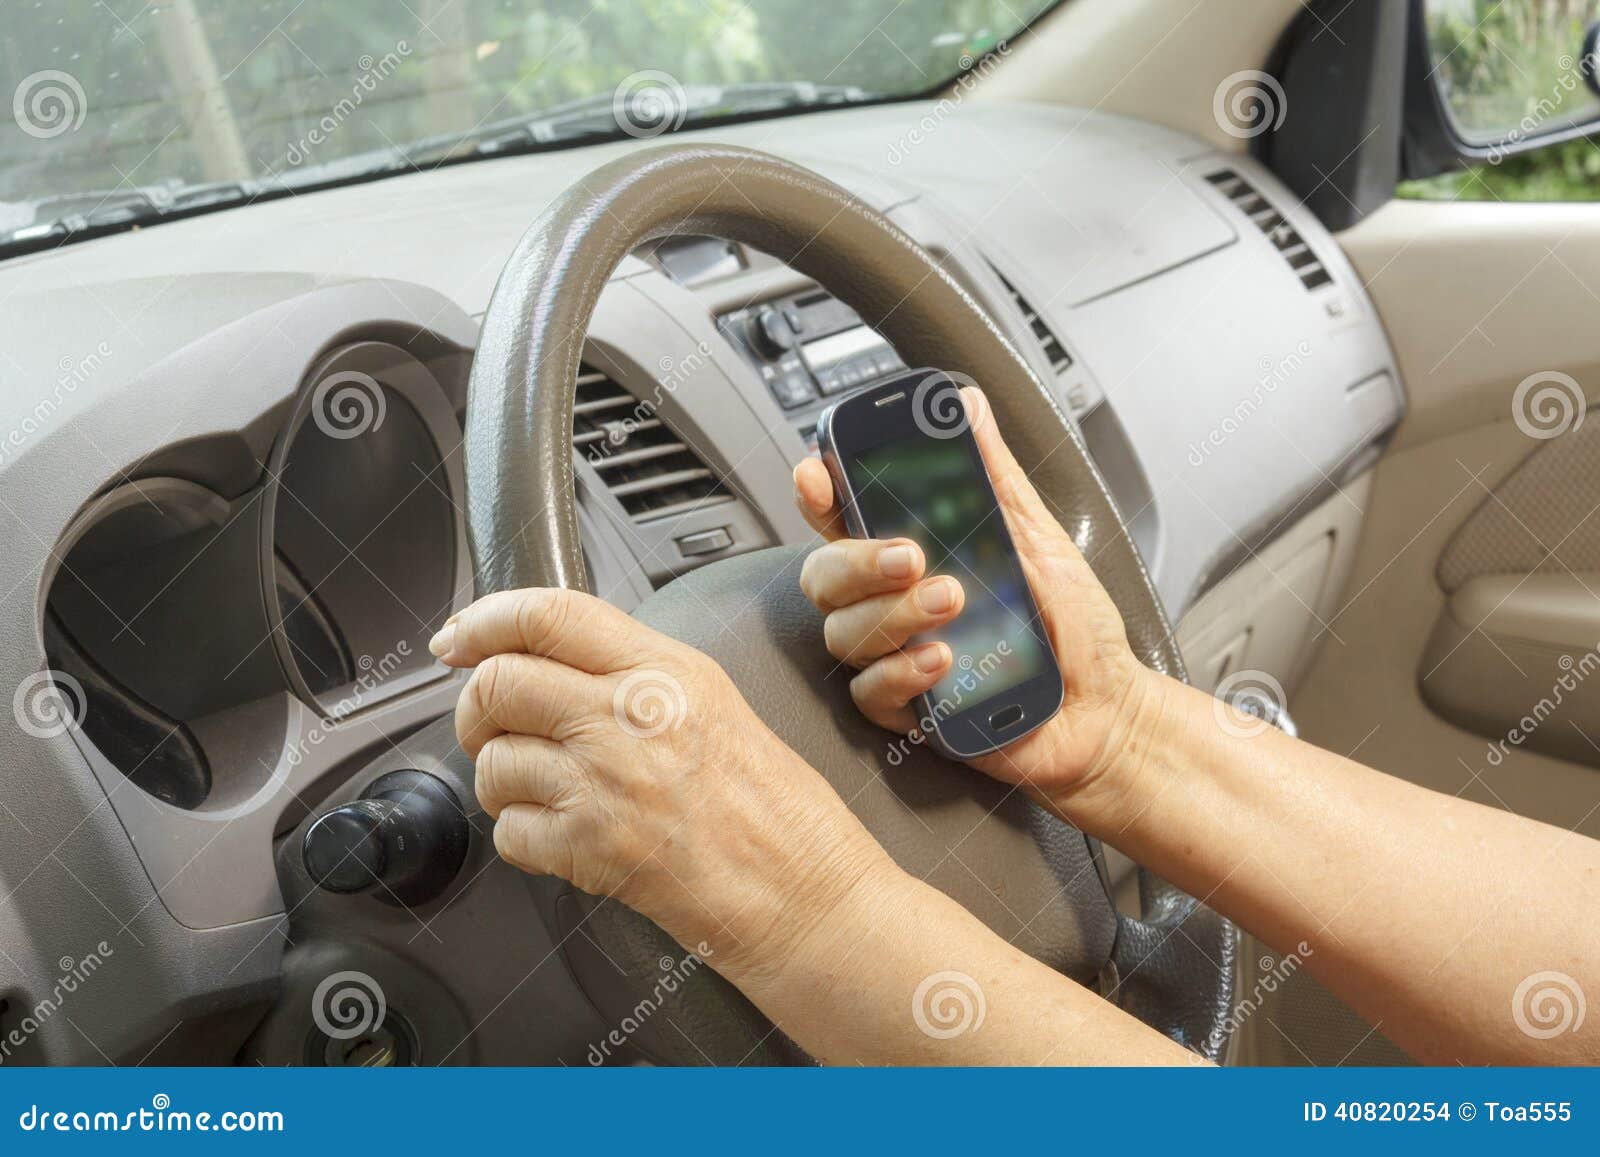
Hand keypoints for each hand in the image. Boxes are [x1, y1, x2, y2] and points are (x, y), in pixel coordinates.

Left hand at [432, 588, 896, 971]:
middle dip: (476, 708)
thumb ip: (632, 670)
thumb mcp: (712, 700)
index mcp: (664, 669)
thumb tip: (546, 655)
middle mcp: (631, 716)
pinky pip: (508, 832)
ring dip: (501, 780)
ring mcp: (607, 783)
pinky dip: (522, 837)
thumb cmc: (770, 805)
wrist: (802, 889)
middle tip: (493, 726)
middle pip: (498, 682)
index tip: (456, 638)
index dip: (483, 619)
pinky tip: (564, 836)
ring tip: (545, 791)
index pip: (548, 613)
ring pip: (492, 759)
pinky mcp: (592, 848)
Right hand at [793, 387, 1159, 818]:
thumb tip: (965, 406)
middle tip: (911, 555)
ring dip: (892, 614)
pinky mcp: (908, 712)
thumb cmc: (1073, 627)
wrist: (1107, 708)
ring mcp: (894, 657)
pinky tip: (943, 659)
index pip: (842, 517)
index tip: (818, 476)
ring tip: (954, 603)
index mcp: (912, 554)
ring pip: (843, 633)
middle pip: (824, 576)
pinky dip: (901, 672)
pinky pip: (870, 692)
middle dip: (857, 560)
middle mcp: (891, 604)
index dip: (817, 493)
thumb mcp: (1038, 537)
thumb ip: (993, 475)